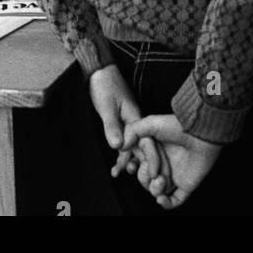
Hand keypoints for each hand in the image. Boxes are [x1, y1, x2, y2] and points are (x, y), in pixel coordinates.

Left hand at [88, 64, 163, 185]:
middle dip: (142, 165)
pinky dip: (120, 154)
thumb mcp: (106, 107)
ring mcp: (128, 123)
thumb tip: (118, 147)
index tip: (152, 175)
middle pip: (142, 147)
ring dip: (127, 161)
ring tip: (119, 173)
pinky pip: (124, 142)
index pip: (147, 143)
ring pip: (132, 147)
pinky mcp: (121, 123)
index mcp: (136, 118)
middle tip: (139, 182)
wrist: (99, 71)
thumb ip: (112, 127)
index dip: (151, 160)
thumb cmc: (104, 85)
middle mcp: (135, 122)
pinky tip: (115, 166)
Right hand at [117, 114, 221, 209]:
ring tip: (162, 180)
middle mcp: (163, 164)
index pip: (138, 165)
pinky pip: (174, 201)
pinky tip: (161, 198)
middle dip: (146, 178)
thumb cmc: (178, 126)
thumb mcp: (152, 123)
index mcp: (155, 151)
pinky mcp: (186, 185)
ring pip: (156, 191)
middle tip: (154, 171)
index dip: (133, 168)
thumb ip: (134, 130)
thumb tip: (121, 146)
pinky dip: (166, 203)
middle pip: (145, 180)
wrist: (201, 134)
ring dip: (155, 190)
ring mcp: (175, 175)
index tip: (130, 167)